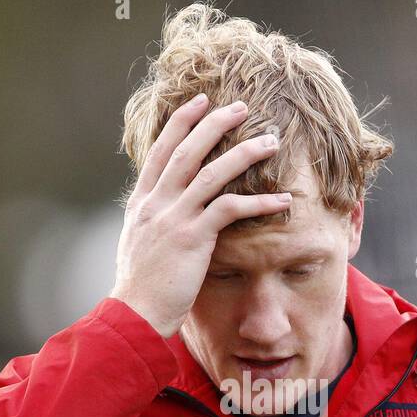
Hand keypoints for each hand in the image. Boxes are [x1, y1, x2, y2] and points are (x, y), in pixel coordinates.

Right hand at [109, 94, 289, 338]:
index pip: (160, 151)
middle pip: (187, 151)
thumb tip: (164, 210)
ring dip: (243, 153)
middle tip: (240, 106)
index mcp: (142, 203)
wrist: (133, 314)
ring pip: (211, 173)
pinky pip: (230, 210)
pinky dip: (259, 202)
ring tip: (270, 141)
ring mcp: (173, 219)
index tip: (199, 102)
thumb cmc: (141, 288)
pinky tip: (283, 201)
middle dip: (214, 123)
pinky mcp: (192, 238)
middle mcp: (155, 204)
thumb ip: (153, 222)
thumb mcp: (139, 245)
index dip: (181, 123)